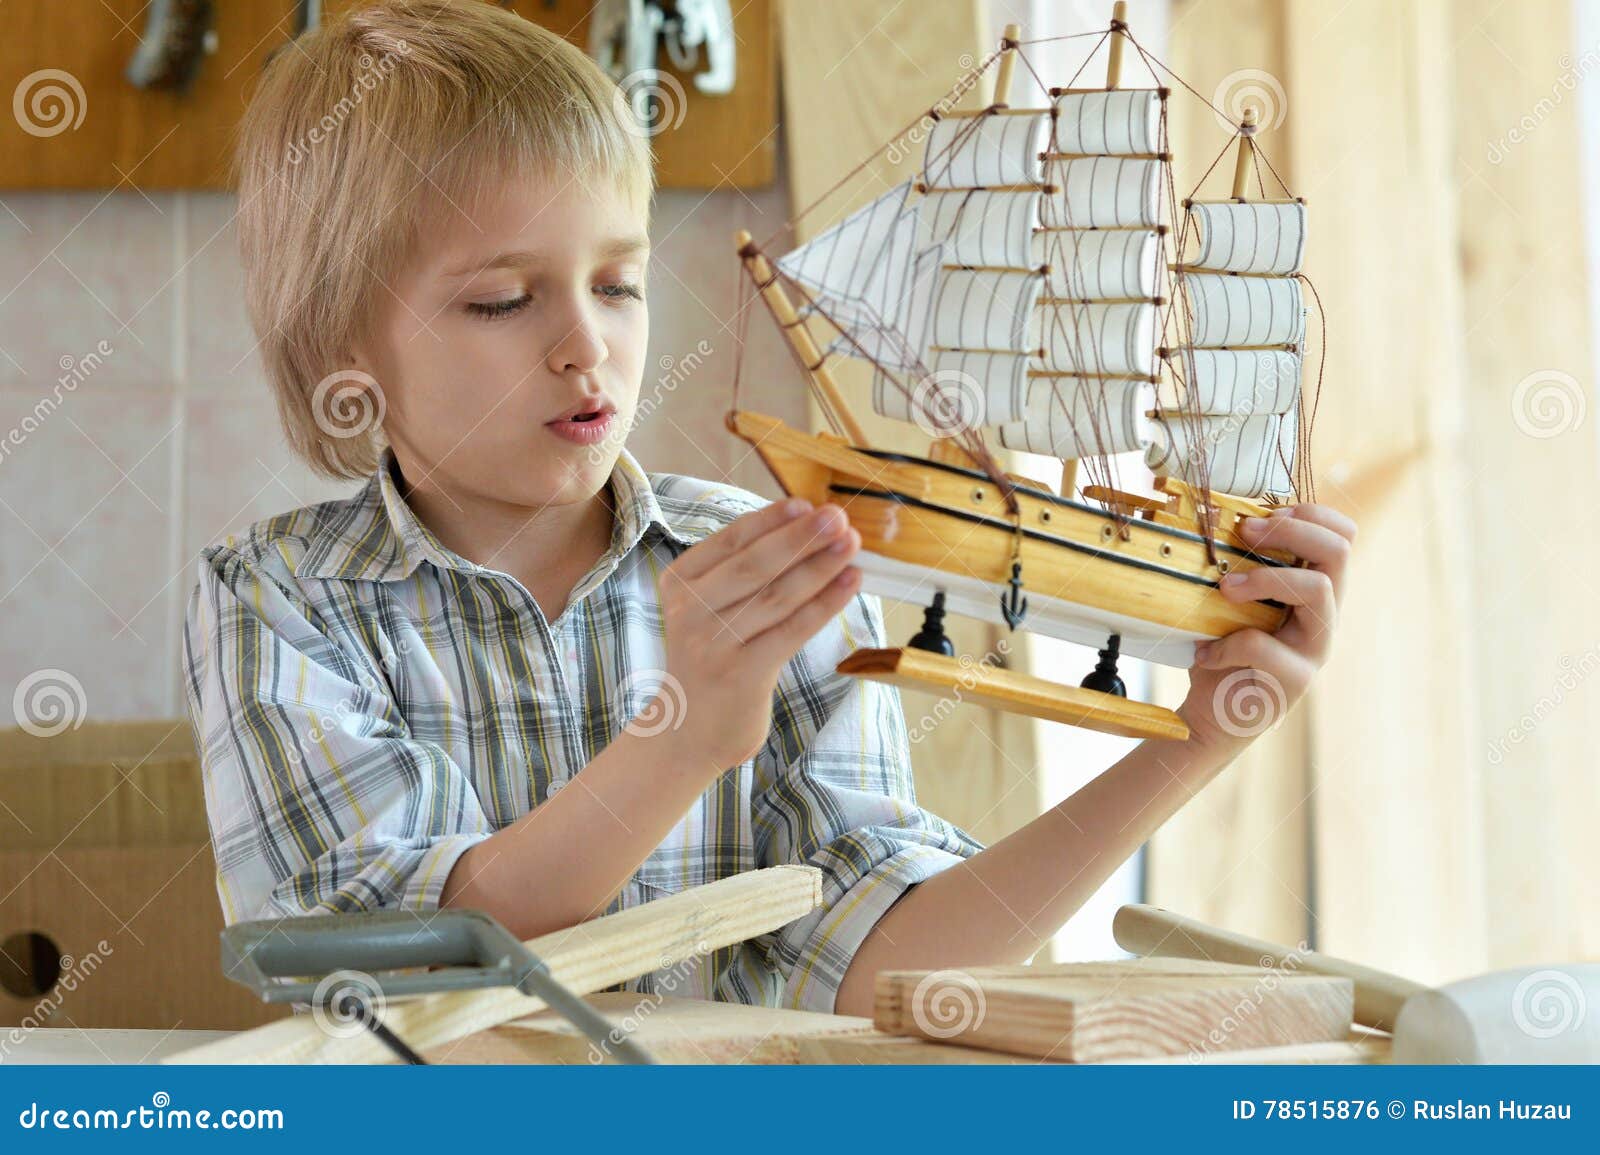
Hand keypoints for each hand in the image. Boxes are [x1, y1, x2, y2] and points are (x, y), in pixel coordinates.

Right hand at [652, 497, 861, 768]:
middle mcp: (690, 609)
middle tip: (837, 516)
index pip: (732, 540)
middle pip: (756, 564)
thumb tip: (805, 528)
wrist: (687, 731)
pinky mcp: (742, 673)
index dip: (773, 520)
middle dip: (801, 537)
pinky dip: (825, 603)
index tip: (807, 504)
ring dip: (820, 566)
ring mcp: (714, 643)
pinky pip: (792, 630)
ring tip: (851, 544)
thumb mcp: (709, 608)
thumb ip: (742, 572)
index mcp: (680, 581)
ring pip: (778, 595)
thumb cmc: (712, 658)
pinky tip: (850, 583)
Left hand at [1177, 502, 1356, 752]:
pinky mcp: (1296, 680)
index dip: (1309, 513)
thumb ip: (1235, 565)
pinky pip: (1265, 646)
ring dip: (1263, 579)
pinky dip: (1226, 645)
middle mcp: (1324, 614)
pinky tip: (1204, 653)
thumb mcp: (1229, 600)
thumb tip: (1212, 517)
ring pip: (1318, 589)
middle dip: (1291, 530)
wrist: (1214, 714)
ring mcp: (1316, 647)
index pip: (1342, 535)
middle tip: (1245, 533)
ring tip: (1223, 590)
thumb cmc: (1221, 648)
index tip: (1260, 515)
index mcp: (1312, 588)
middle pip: (1339, 551)